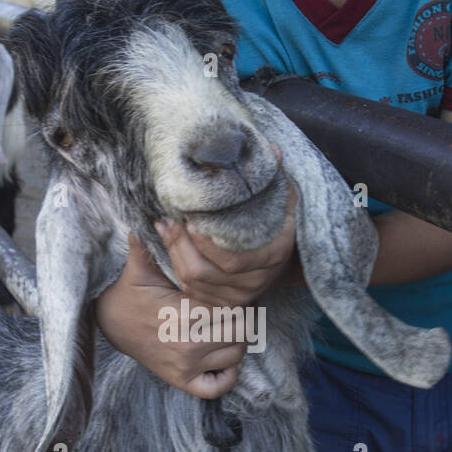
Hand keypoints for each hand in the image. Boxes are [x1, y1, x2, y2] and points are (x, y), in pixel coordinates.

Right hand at [95, 235, 248, 398]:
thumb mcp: (140, 268)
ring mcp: (186, 365)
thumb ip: (153, 245)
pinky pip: (216, 387)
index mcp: (186, 313)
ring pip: (236, 356)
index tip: (232, 291)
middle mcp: (189, 343)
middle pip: (242, 332)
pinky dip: (226, 376)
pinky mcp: (180, 380)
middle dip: (243, 319)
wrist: (108, 324)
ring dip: (237, 342)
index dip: (240, 298)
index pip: (236, 308)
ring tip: (226, 327)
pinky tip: (222, 358)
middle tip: (234, 309)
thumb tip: (160, 218)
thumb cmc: (129, 293)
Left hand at [156, 178, 301, 306]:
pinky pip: (192, 290)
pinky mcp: (226, 302)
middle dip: (180, 247)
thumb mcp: (282, 196)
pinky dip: (176, 267)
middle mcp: (257, 280)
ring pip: (194, 282)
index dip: (207, 245)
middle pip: (205, 273)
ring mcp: (241, 295)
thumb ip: (275, 176)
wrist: (287, 253)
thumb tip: (271, 149)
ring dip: (174, 254)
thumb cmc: (280, 219)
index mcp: (273, 255)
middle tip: (168, 221)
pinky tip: (170, 245)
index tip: (191, 222)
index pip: (232, 261)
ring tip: (164, 227)